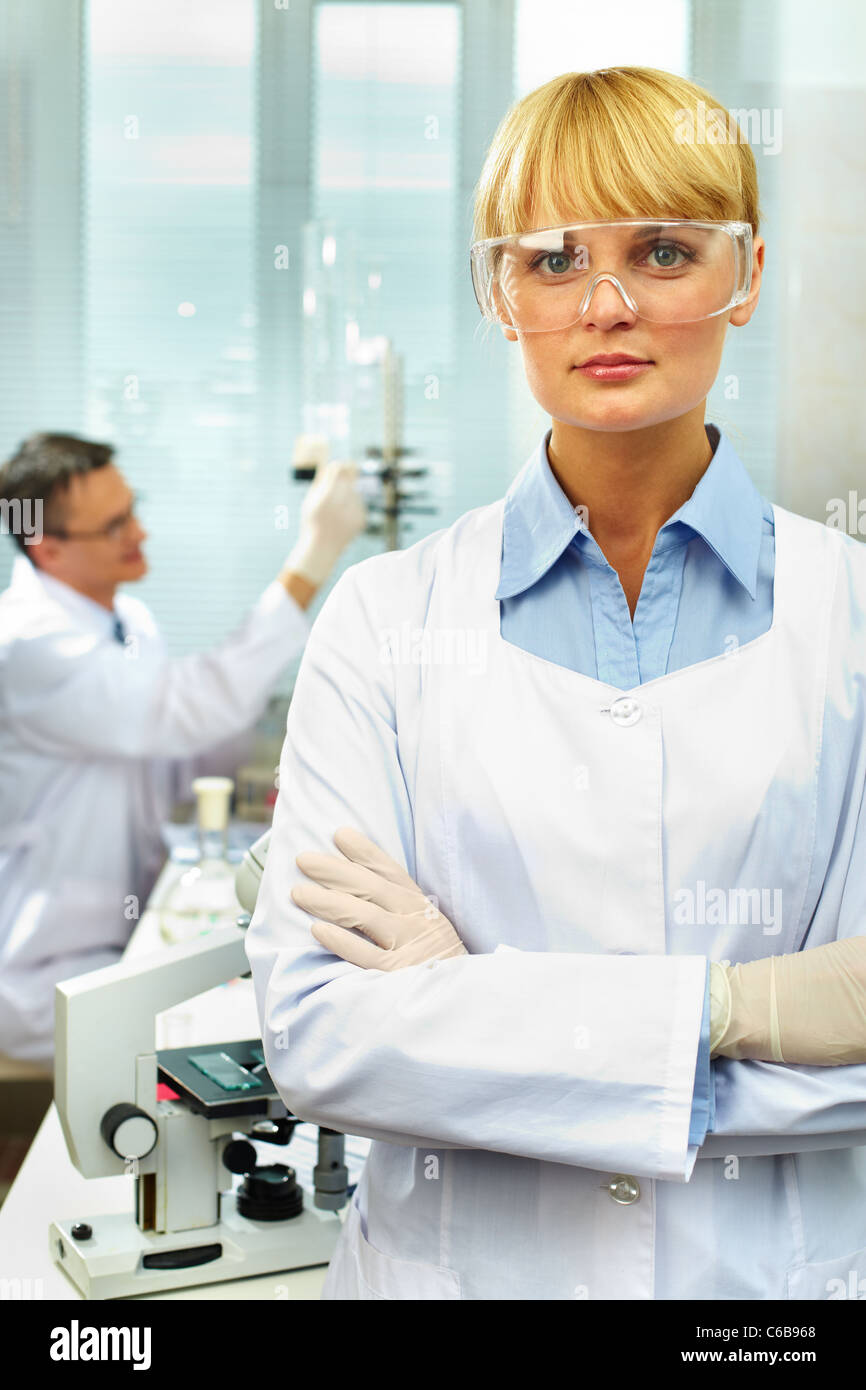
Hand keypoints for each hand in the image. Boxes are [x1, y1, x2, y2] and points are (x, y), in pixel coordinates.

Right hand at [284, 458, 366, 586]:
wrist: (324, 547)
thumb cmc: (313, 522)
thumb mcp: (311, 500)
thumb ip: (321, 481)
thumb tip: (331, 465)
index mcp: (327, 497)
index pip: (339, 471)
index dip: (340, 466)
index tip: (340, 466)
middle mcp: (342, 504)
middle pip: (350, 479)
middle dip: (348, 475)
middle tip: (346, 471)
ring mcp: (354, 512)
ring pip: (356, 492)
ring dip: (350, 493)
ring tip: (338, 505)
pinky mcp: (362, 519)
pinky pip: (360, 504)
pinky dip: (353, 507)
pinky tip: (344, 516)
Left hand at [291, 826, 467, 970]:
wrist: (465, 1001)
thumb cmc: (438, 962)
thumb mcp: (430, 926)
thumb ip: (401, 906)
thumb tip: (361, 884)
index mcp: (420, 905)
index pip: (390, 871)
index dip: (364, 852)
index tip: (340, 835)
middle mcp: (414, 920)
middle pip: (370, 888)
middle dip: (334, 871)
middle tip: (304, 860)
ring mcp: (406, 945)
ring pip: (363, 916)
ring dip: (328, 901)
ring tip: (299, 892)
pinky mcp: (397, 974)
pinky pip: (365, 955)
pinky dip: (341, 941)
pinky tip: (318, 930)